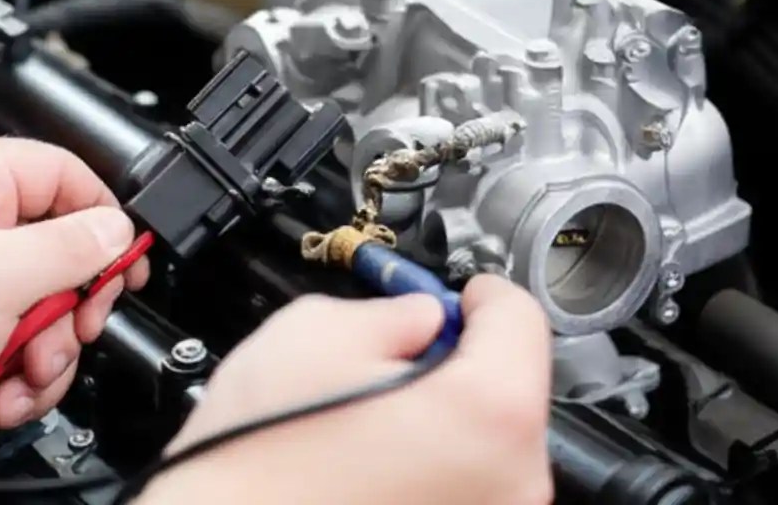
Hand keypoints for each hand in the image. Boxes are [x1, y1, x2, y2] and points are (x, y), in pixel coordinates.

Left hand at [0, 136, 148, 483]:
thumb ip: (71, 248)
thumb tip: (117, 230)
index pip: (65, 175)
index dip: (103, 220)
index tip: (125, 263)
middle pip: (70, 250)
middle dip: (74, 305)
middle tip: (75, 326)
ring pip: (56, 309)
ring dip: (49, 352)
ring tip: (21, 372)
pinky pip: (31, 347)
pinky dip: (24, 378)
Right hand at [139, 276, 551, 504]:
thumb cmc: (257, 458)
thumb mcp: (317, 330)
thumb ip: (393, 312)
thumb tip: (418, 319)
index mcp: (489, 411)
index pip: (520, 317)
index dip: (479, 292)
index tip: (458, 294)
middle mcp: (511, 480)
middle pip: (511, 385)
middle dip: (461, 358)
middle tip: (400, 351)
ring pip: (487, 443)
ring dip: (445, 416)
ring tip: (371, 413)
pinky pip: (463, 487)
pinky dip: (432, 466)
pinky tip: (371, 459)